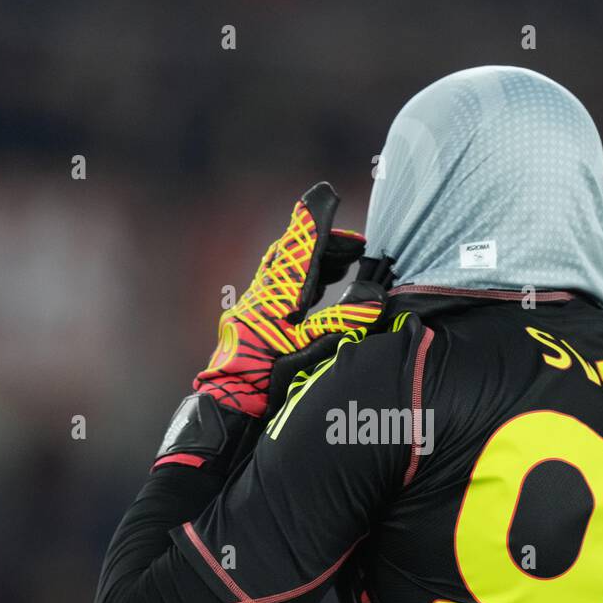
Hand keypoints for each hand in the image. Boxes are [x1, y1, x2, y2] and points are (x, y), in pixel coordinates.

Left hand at [194, 182, 382, 417]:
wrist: (228, 408)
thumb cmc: (266, 382)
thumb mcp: (310, 350)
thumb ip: (341, 321)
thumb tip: (374, 296)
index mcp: (276, 296)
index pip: (298, 248)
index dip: (315, 221)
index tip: (325, 193)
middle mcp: (262, 297)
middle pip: (292, 255)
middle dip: (323, 244)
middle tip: (356, 245)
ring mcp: (255, 310)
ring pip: (286, 273)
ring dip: (315, 263)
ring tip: (346, 264)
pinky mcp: (253, 326)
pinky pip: (282, 291)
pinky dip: (305, 283)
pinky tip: (318, 295)